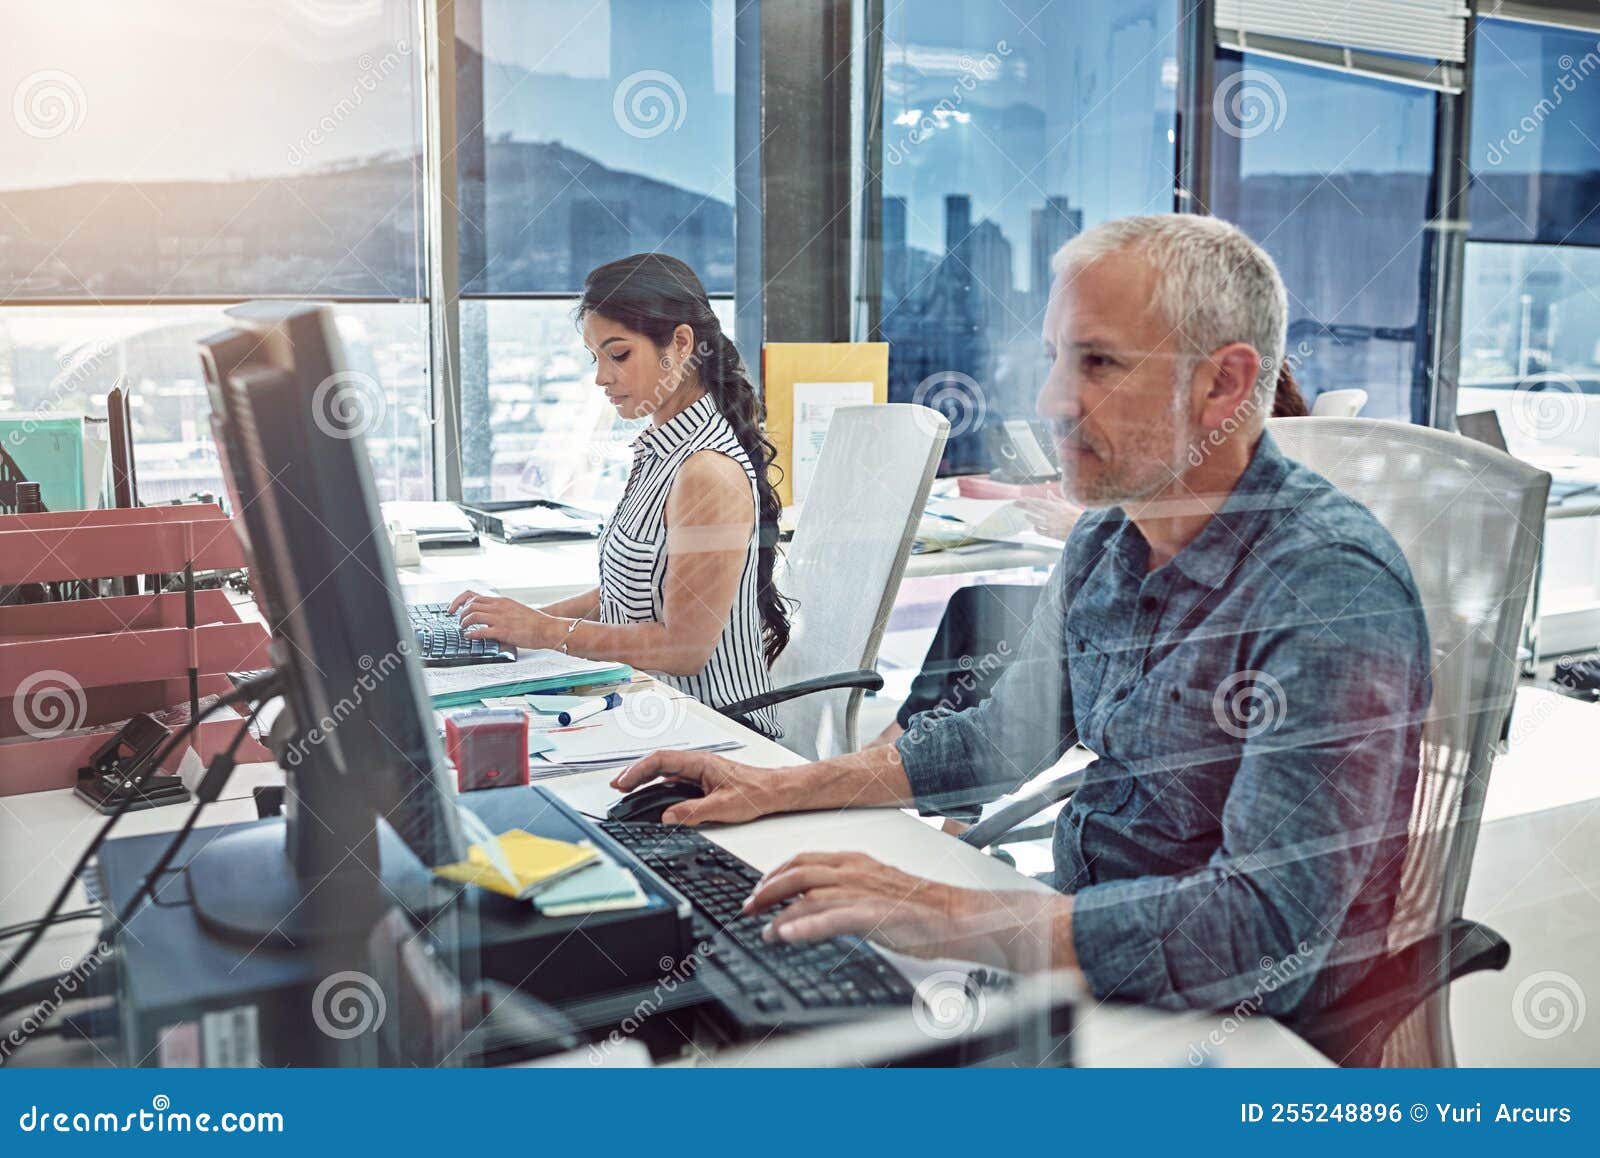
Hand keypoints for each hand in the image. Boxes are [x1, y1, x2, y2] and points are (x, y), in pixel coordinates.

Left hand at [449, 589, 563, 649]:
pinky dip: (471, 633)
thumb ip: (501, 610)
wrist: (547, 628)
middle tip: (459, 622)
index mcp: (501, 601)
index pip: (473, 596)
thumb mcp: (515, 609)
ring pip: (473, 615)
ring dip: (464, 622)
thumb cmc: (534, 622)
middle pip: (470, 605)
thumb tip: (488, 616)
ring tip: (464, 629)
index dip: (458, 601)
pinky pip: (481, 630)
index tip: (452, 609)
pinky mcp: (503, 631)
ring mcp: (501, 618)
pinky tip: (469, 636)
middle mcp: (499, 607)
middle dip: (460, 614)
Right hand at [611, 749, 796, 825]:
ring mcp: (698, 772)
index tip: (623, 783)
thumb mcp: (722, 807)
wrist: (774, 791)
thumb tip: (668, 817)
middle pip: (658, 763)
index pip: (660, 760)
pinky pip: (673, 780)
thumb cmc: (756, 792)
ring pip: (664, 771)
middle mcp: (697, 763)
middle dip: (635, 773)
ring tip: (627, 790)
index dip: (638, 771)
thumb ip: (693, 812)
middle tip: (617, 786)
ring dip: (645, 779)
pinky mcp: (701, 781)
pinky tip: (651, 795)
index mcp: (699, 762)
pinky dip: (658, 786)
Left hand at [742, 851, 1050, 968]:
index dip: (774, 874)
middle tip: (748, 908)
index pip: (803, 860)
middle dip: (767, 890)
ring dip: (780, 912)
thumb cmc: (926, 907)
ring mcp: (864, 892)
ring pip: (810, 894)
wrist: (962, 916)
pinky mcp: (875, 915)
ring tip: (763, 929)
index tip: (757, 890)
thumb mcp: (878, 891)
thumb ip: (847, 894)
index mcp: (856, 862)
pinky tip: (788, 935)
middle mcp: (855, 872)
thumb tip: (816, 907)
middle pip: (798, 872)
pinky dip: (805, 926)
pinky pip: (832, 918)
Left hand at [1015, 495, 1081, 540]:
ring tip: (1025, 515)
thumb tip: (1047, 492)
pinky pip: (1040, 531)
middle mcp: (1051, 515)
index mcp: (1055, 507)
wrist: (1085, 530)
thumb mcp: (1069, 505)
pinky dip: (1036, 528)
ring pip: (1035, 520)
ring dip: (1029, 517)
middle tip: (1014, 504)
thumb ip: (1056, 499)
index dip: (1028, 500)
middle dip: (1023, 506)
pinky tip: (1034, 526)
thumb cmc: (1079, 516)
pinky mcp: (1052, 534)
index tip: (1021, 499)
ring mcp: (1051, 525)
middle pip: (1033, 509)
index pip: (1038, 502)